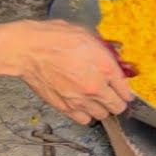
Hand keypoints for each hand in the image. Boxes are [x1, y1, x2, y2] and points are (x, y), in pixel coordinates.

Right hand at [13, 20, 133, 123]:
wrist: (28, 50)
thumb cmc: (53, 38)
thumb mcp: (86, 35)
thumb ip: (104, 50)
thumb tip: (114, 59)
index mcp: (104, 67)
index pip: (126, 89)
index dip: (126, 89)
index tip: (124, 89)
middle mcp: (95, 87)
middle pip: (117, 107)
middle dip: (117, 101)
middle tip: (112, 94)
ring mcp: (80, 100)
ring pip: (102, 115)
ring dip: (102, 108)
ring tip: (96, 98)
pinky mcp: (65, 108)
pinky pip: (84, 120)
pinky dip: (86, 114)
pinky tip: (83, 104)